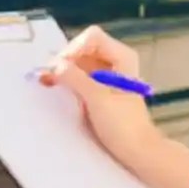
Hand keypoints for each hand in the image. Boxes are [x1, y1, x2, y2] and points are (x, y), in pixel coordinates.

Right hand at [39, 25, 161, 172]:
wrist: (138, 151)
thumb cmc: (123, 125)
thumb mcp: (96, 98)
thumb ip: (74, 78)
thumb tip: (53, 65)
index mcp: (121, 56)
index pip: (91, 37)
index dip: (74, 49)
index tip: (61, 68)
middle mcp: (116, 60)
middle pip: (84, 47)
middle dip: (66, 59)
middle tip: (51, 76)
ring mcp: (108, 75)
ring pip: (80, 62)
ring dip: (65, 70)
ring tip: (50, 83)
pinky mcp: (101, 89)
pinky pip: (81, 75)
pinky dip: (68, 80)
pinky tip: (58, 88)